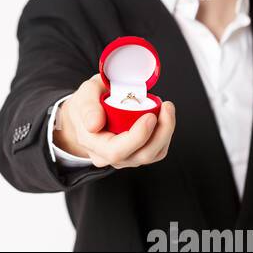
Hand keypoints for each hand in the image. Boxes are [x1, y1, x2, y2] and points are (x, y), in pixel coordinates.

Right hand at [52, 74, 175, 168]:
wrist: (87, 114)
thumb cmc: (88, 103)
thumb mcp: (85, 95)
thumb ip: (88, 107)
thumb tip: (94, 124)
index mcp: (91, 143)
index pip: (116, 151)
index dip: (137, 136)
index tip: (150, 116)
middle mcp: (107, 156)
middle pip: (140, 156)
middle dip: (160, 133)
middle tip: (166, 108)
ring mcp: (123, 158)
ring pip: (152, 155)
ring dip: (165, 132)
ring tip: (167, 109)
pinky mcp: (136, 155)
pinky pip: (156, 151)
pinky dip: (164, 134)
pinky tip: (164, 117)